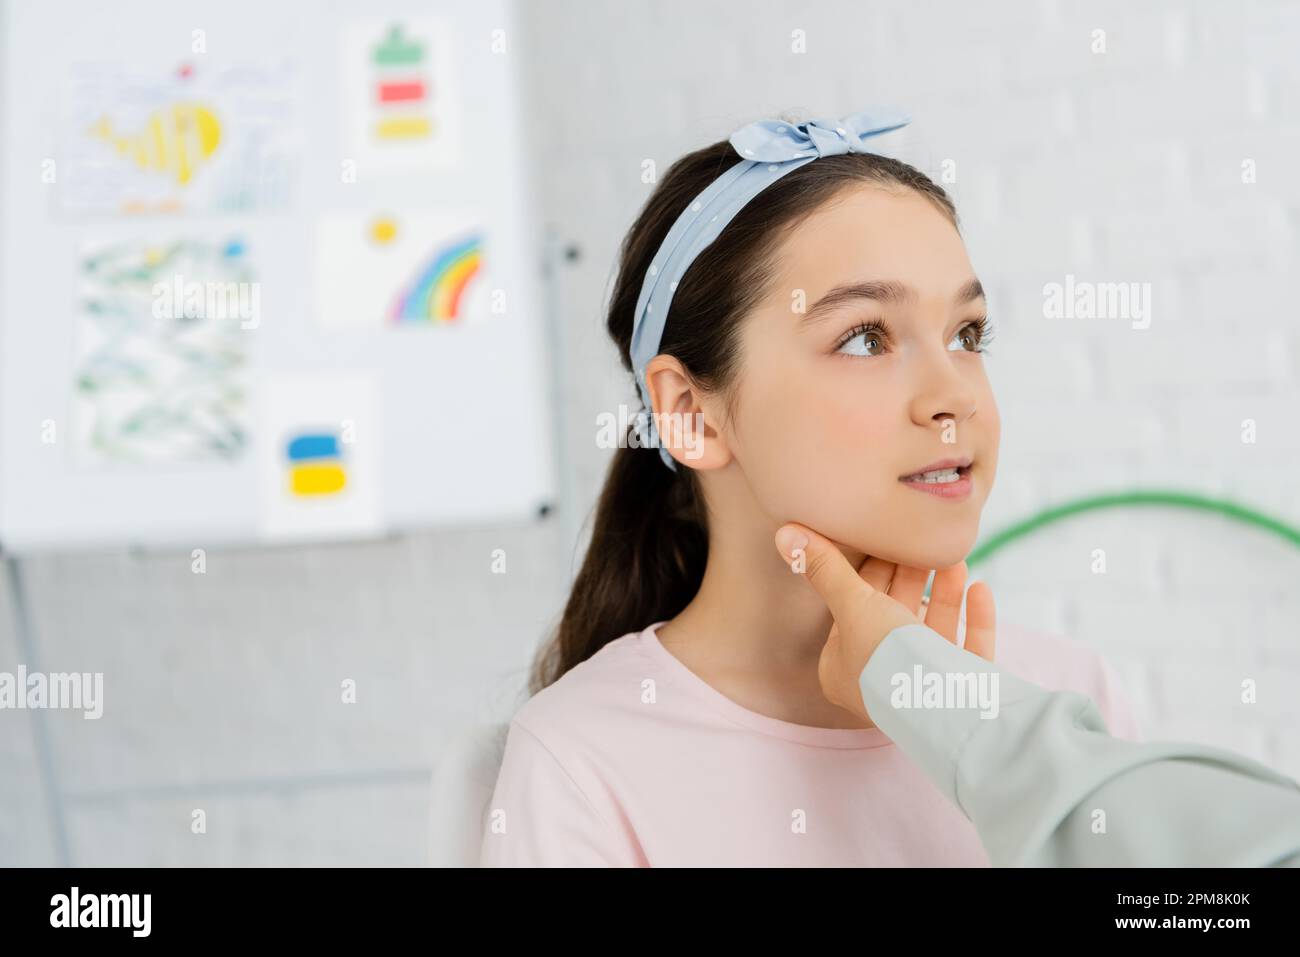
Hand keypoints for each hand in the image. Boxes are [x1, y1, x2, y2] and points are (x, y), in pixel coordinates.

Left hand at [774, 522, 996, 721]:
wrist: (945, 708)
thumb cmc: (888, 659)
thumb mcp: (853, 605)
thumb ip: (826, 569)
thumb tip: (785, 534)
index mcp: (844, 669)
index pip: (853, 612)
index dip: (869, 576)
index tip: (883, 543)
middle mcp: (881, 680)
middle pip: (895, 619)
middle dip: (912, 579)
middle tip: (922, 545)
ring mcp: (925, 688)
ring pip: (935, 631)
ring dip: (946, 593)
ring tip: (955, 560)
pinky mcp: (965, 692)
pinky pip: (969, 650)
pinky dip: (976, 619)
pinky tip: (981, 589)